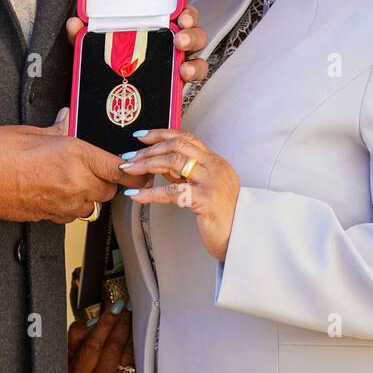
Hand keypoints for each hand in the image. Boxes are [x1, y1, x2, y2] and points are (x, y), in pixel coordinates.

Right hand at [0, 108, 143, 222]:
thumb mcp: (33, 131)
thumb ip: (58, 129)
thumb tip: (67, 120)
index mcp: (75, 155)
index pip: (118, 168)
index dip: (130, 169)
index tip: (134, 168)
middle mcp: (74, 183)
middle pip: (108, 190)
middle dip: (105, 180)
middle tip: (91, 168)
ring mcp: (61, 204)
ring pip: (91, 206)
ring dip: (88, 196)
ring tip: (70, 181)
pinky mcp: (48, 217)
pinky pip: (70, 216)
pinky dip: (69, 207)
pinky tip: (56, 193)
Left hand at [65, 3, 210, 84]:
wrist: (112, 101)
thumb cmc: (113, 66)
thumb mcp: (98, 50)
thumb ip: (86, 37)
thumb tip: (75, 24)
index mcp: (157, 30)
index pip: (178, 15)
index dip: (186, 14)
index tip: (180, 16)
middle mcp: (172, 46)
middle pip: (194, 34)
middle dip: (191, 35)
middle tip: (179, 39)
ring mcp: (177, 66)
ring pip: (198, 58)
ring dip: (194, 60)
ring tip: (182, 68)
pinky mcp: (178, 86)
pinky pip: (192, 79)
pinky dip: (191, 76)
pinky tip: (182, 78)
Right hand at [68, 302, 135, 372]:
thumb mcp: (65, 359)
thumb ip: (76, 339)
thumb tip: (94, 321)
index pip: (94, 343)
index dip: (106, 323)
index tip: (115, 307)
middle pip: (113, 348)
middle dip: (122, 324)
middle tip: (127, 308)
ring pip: (127, 357)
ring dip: (131, 335)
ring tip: (132, 319)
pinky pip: (133, 366)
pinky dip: (134, 350)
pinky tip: (135, 339)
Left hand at [119, 129, 238, 261]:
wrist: (242, 238)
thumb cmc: (224, 216)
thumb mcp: (206, 188)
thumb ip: (187, 175)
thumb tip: (162, 165)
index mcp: (215, 161)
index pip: (186, 138)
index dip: (161, 134)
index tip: (142, 136)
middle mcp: (215, 167)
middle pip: (178, 146)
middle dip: (150, 149)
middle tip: (130, 156)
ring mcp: (212, 182)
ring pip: (174, 162)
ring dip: (147, 164)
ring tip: (129, 170)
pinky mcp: (206, 200)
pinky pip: (173, 192)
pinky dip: (151, 192)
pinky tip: (137, 194)